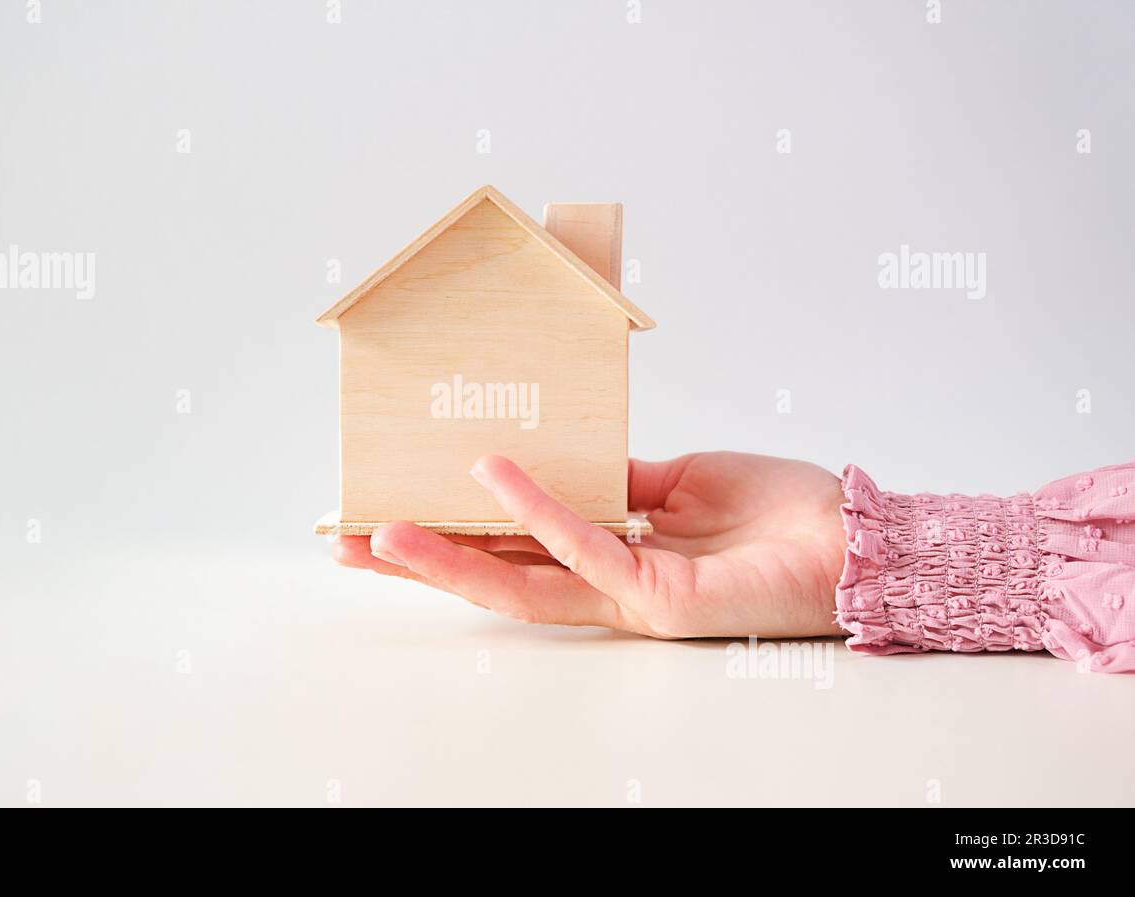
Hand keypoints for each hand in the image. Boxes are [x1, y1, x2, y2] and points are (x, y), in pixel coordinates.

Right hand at [331, 453, 846, 638]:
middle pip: (497, 579)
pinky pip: (585, 542)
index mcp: (612, 557)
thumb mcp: (685, 484)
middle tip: (349, 545)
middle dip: (421, 564)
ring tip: (381, 535)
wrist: (851, 542)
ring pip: (520, 581)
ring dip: (447, 556)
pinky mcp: (657, 592)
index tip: (394, 514)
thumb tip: (576, 461)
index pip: (515, 551)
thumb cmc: (780, 515)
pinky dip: (536, 506)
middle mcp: (609, 584)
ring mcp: (629, 594)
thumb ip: (626, 482)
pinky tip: (491, 474)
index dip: (453, 536)